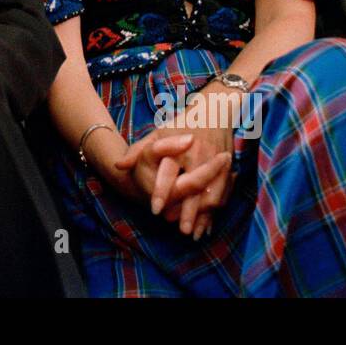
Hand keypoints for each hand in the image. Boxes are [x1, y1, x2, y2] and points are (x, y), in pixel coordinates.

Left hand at [150, 86, 240, 238]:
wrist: (214, 111)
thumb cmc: (181, 124)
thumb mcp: (158, 133)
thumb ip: (139, 150)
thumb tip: (118, 165)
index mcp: (178, 147)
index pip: (168, 171)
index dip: (161, 191)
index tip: (155, 209)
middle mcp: (198, 155)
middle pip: (192, 187)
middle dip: (187, 210)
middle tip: (180, 230)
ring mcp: (215, 163)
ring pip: (210, 194)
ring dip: (203, 216)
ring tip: (194, 233)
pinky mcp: (227, 169)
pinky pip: (223, 194)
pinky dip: (215, 211)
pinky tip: (207, 226)